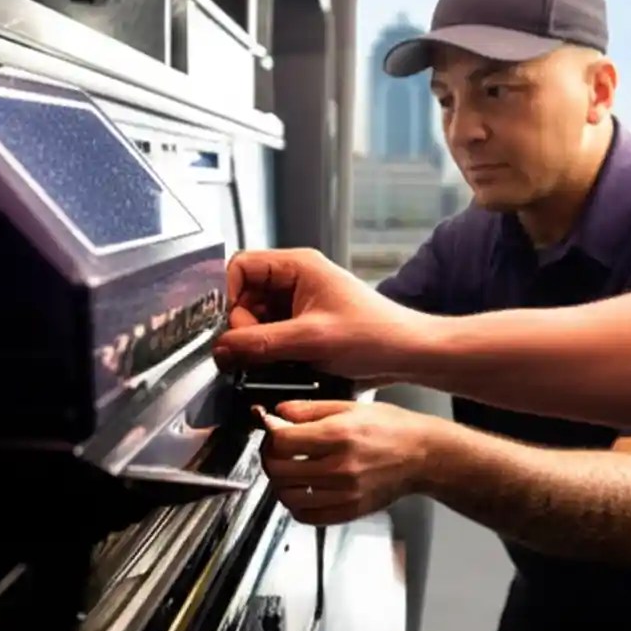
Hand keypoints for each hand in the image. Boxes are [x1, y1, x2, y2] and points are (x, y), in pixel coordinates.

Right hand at [212, 248, 431, 382]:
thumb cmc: (375, 335)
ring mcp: (299, 304)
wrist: (408, 354)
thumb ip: (261, 343)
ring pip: (255, 319)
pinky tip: (280, 365)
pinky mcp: (304, 326)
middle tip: (251, 350)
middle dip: (241, 325)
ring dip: (255, 341)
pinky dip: (268, 351)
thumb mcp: (311, 339)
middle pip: (243, 296)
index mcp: (298, 266)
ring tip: (271, 360)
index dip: (228, 295)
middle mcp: (295, 280)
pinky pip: (271, 335)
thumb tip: (222, 348)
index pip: (241, 266)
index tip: (230, 326)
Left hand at [259, 400, 434, 525]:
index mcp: (339, 435)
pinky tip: (303, 490)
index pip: (282, 441)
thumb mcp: (350, 406)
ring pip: (287, 496)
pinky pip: (306, 516)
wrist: (424, 456)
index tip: (273, 430)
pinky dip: (296, 505)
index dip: (270, 434)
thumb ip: (309, 410)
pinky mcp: (349, 511)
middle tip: (277, 450)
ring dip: (280, 483)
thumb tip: (277, 413)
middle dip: (270, 457)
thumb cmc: (393, 429)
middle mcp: (340, 467)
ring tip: (288, 470)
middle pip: (279, 470)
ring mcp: (344, 494)